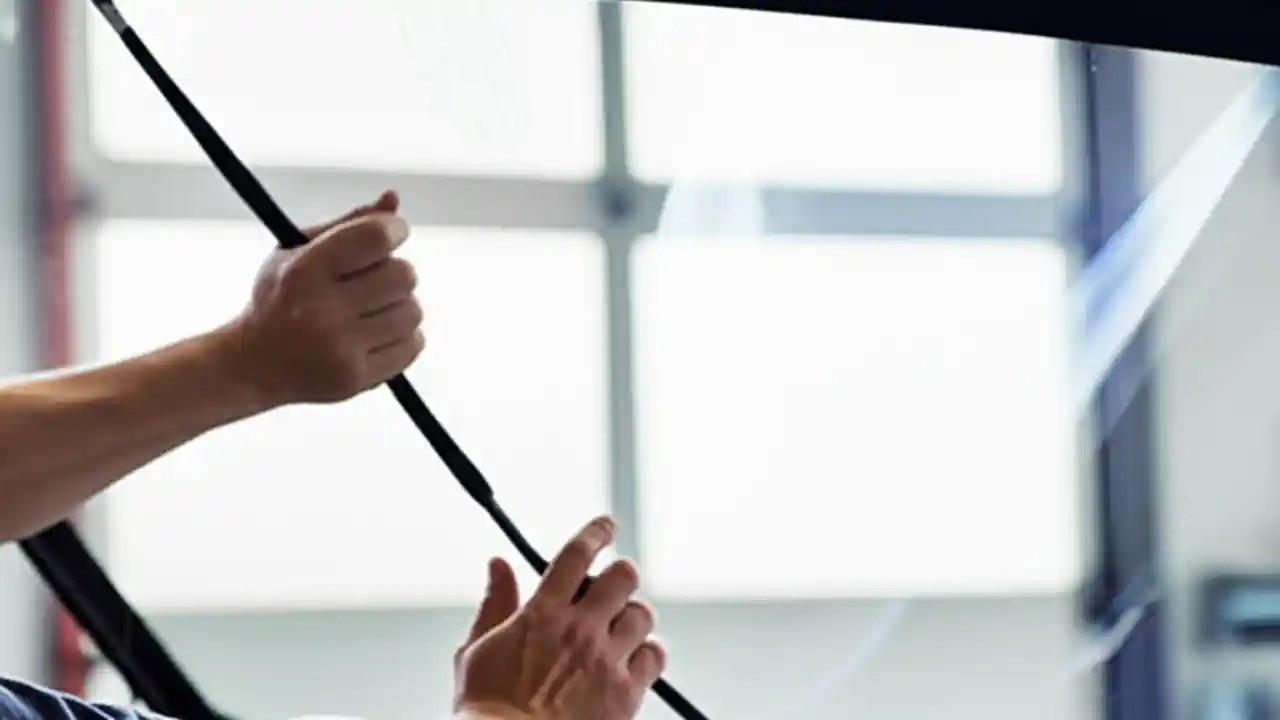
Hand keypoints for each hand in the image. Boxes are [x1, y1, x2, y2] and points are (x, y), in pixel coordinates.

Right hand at [216, 191, 425, 407]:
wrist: (253, 365)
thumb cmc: (281, 297)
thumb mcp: (298, 251)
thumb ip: (350, 223)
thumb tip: (394, 200)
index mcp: (304, 271)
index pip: (375, 237)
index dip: (394, 229)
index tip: (393, 233)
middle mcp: (321, 311)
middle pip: (403, 275)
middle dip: (395, 272)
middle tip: (375, 279)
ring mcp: (340, 349)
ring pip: (412, 311)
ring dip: (400, 306)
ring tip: (372, 310)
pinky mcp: (356, 379)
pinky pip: (413, 346)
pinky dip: (403, 337)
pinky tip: (377, 333)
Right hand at [453, 516, 666, 719]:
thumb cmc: (485, 710)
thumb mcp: (477, 650)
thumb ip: (494, 603)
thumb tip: (499, 564)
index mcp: (542, 614)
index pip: (577, 554)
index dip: (596, 532)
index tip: (606, 526)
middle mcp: (579, 630)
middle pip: (623, 576)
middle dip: (620, 576)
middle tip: (612, 588)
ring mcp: (606, 661)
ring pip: (643, 614)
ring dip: (632, 616)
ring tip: (618, 629)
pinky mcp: (626, 693)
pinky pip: (655, 657)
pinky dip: (647, 653)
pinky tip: (630, 660)